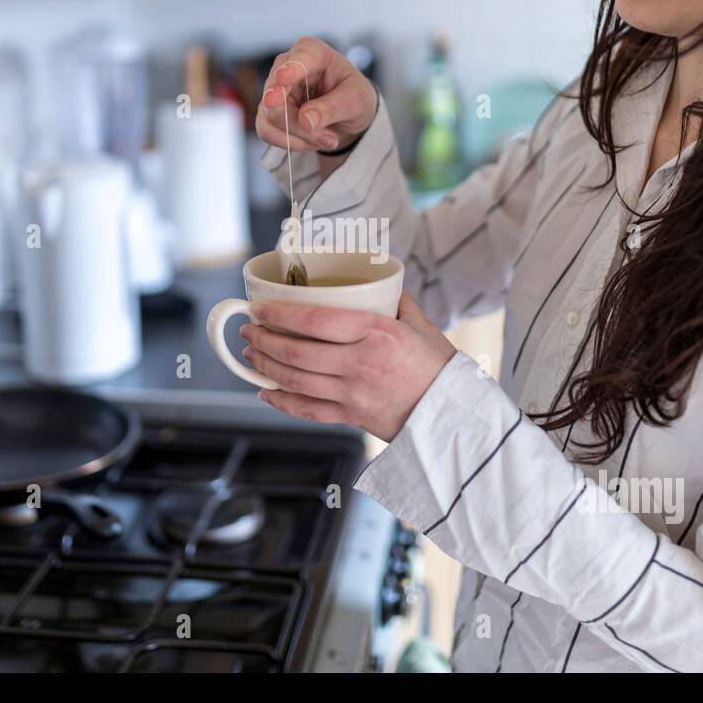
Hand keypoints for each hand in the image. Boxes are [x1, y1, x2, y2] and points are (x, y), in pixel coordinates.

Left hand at [241, 291, 456, 441]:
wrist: (454, 416)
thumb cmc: (440, 369)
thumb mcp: (422, 325)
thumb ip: (396, 303)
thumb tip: (376, 285)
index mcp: (377, 333)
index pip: (316, 321)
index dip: (281, 315)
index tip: (261, 308)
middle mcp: (361, 363)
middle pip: (298, 352)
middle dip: (264, 340)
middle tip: (249, 330)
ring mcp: (354, 394)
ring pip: (296, 381)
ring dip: (266, 367)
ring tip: (251, 355)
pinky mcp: (352, 417)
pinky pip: (307, 411)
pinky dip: (282, 402)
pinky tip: (266, 391)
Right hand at [255, 36, 378, 153]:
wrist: (347, 114)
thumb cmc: (353, 96)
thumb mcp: (356, 101)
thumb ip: (332, 108)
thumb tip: (305, 120)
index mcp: (312, 52)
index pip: (299, 59)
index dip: (290, 70)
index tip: (284, 77)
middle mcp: (286, 65)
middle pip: (277, 96)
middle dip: (300, 125)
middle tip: (330, 140)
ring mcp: (273, 87)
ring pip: (270, 117)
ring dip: (297, 137)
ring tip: (327, 140)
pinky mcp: (268, 110)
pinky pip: (265, 130)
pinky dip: (288, 142)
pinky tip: (310, 142)